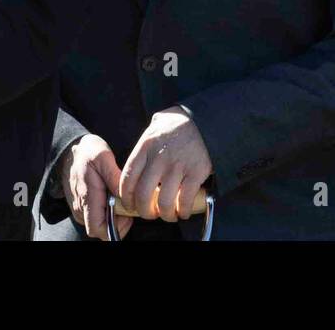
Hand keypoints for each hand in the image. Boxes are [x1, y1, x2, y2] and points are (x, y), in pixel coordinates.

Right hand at [60, 134, 127, 239]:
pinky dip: (106, 212)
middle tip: (126, 205)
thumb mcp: (102, 156)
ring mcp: (80, 209)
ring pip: (99, 224)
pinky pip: (96, 218)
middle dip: (117, 222)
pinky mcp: (81, 208)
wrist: (69, 151)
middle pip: (101, 230)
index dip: (116, 227)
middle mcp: (81, 208)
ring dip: (112, 217)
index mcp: (87, 197)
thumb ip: (114, 176)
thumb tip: (125, 195)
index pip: (99, 229)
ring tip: (119, 199)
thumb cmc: (86, 152)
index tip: (127, 214)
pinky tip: (111, 198)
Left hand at [119, 106, 211, 222]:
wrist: (208, 119)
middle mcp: (159, 157)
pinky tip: (184, 211)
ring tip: (169, 215)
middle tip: (150, 214)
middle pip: (143, 195)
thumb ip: (145, 143)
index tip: (130, 205)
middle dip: (145, 211)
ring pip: (164, 202)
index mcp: (146, 146)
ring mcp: (178, 165)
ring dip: (165, 214)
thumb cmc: (180, 124)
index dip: (126, 198)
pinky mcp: (196, 172)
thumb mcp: (156, 125)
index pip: (127, 178)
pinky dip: (184, 211)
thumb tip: (137, 160)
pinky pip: (185, 200)